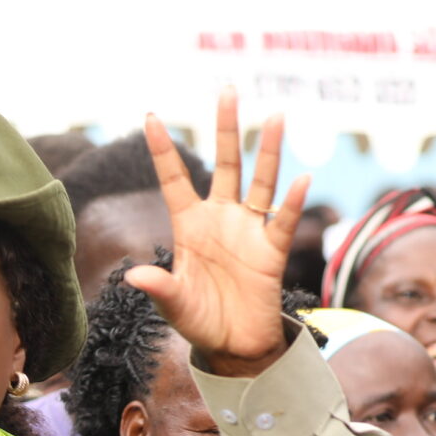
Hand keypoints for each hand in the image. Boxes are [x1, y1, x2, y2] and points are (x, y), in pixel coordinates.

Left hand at [124, 89, 309, 375]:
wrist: (233, 345)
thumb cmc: (199, 320)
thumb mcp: (173, 305)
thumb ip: (158, 288)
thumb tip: (134, 275)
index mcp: (189, 226)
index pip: (174, 180)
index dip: (163, 151)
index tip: (151, 116)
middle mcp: (220, 219)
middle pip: (225, 165)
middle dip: (226, 129)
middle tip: (227, 90)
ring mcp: (248, 231)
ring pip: (259, 182)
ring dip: (267, 152)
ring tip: (275, 116)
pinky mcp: (271, 251)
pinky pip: (283, 221)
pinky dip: (293, 202)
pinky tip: (302, 179)